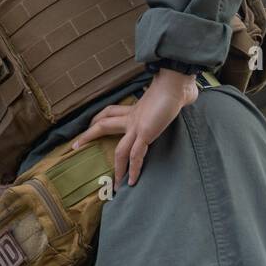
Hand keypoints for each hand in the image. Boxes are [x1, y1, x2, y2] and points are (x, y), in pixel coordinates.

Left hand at [73, 68, 196, 187]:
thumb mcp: (172, 97)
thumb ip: (176, 101)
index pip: (110, 112)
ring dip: (117, 167)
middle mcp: (132, 118)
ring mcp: (137, 126)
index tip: (91, 124)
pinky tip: (132, 181)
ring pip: (119, 149)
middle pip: (103, 124)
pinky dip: (133, 169)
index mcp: (135, 109)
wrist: (178, 82)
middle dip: (88, 135)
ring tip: (115, 183)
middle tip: (75, 145)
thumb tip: (190, 96)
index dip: (98, 118)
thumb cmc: (179, 87)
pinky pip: (136, 154)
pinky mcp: (145, 132)